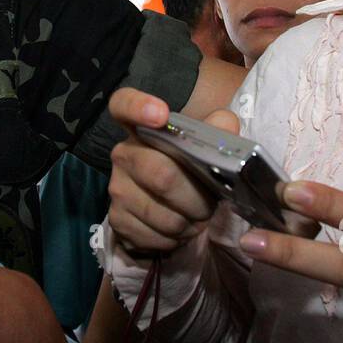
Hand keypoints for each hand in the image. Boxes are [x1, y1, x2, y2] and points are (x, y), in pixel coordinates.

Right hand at [105, 86, 234, 253]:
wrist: (174, 206)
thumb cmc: (192, 168)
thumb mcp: (209, 145)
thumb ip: (219, 129)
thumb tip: (225, 125)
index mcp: (142, 127)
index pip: (124, 104)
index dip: (138, 107)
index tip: (161, 115)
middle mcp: (123, 153)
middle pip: (161, 174)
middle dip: (194, 197)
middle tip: (210, 203)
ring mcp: (117, 188)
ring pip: (160, 212)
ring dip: (188, 221)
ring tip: (196, 216)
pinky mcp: (117, 219)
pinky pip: (153, 235)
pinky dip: (175, 238)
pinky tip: (179, 229)